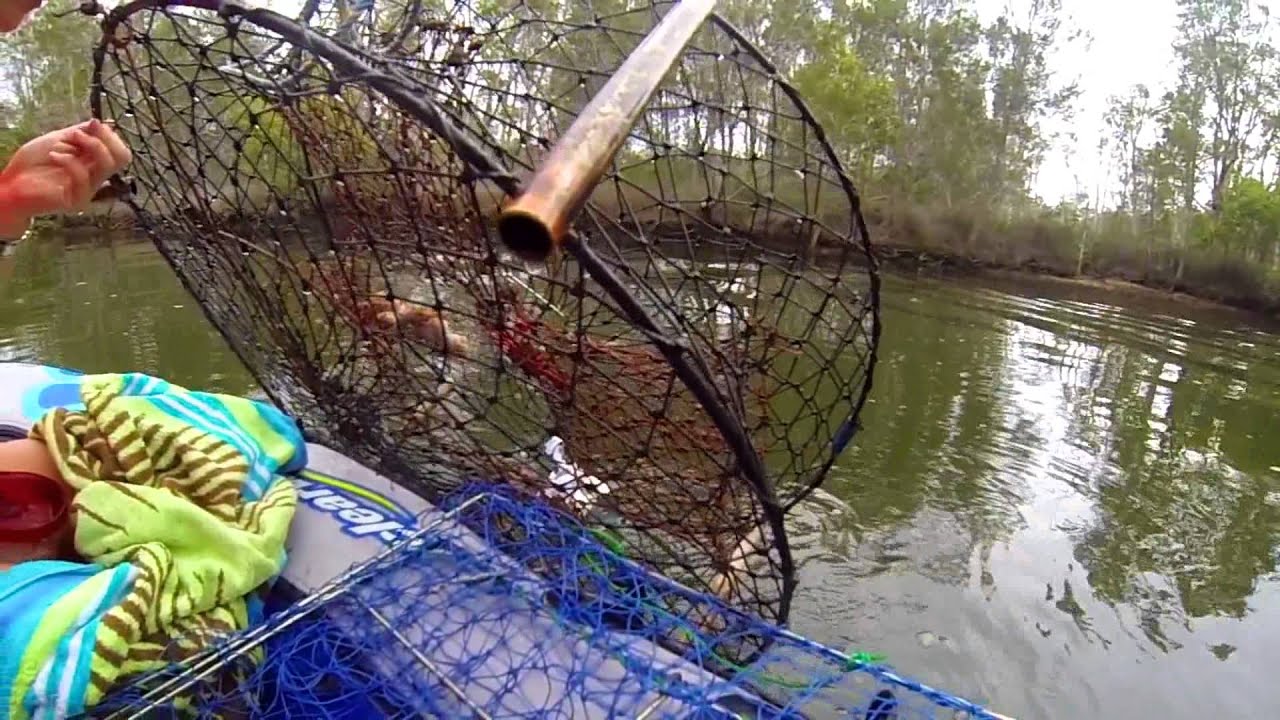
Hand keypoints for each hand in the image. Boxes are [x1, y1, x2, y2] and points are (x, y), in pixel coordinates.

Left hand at [0, 119, 131, 236]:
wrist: (11, 184)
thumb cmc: (31, 164)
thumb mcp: (58, 140)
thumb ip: (82, 133)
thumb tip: (108, 123)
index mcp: (93, 164)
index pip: (119, 151)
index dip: (110, 135)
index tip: (93, 123)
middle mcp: (95, 177)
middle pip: (122, 157)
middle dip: (105, 139)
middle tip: (83, 130)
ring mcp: (87, 190)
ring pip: (107, 165)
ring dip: (90, 145)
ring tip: (69, 138)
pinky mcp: (76, 200)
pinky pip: (82, 175)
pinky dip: (68, 160)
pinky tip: (53, 155)